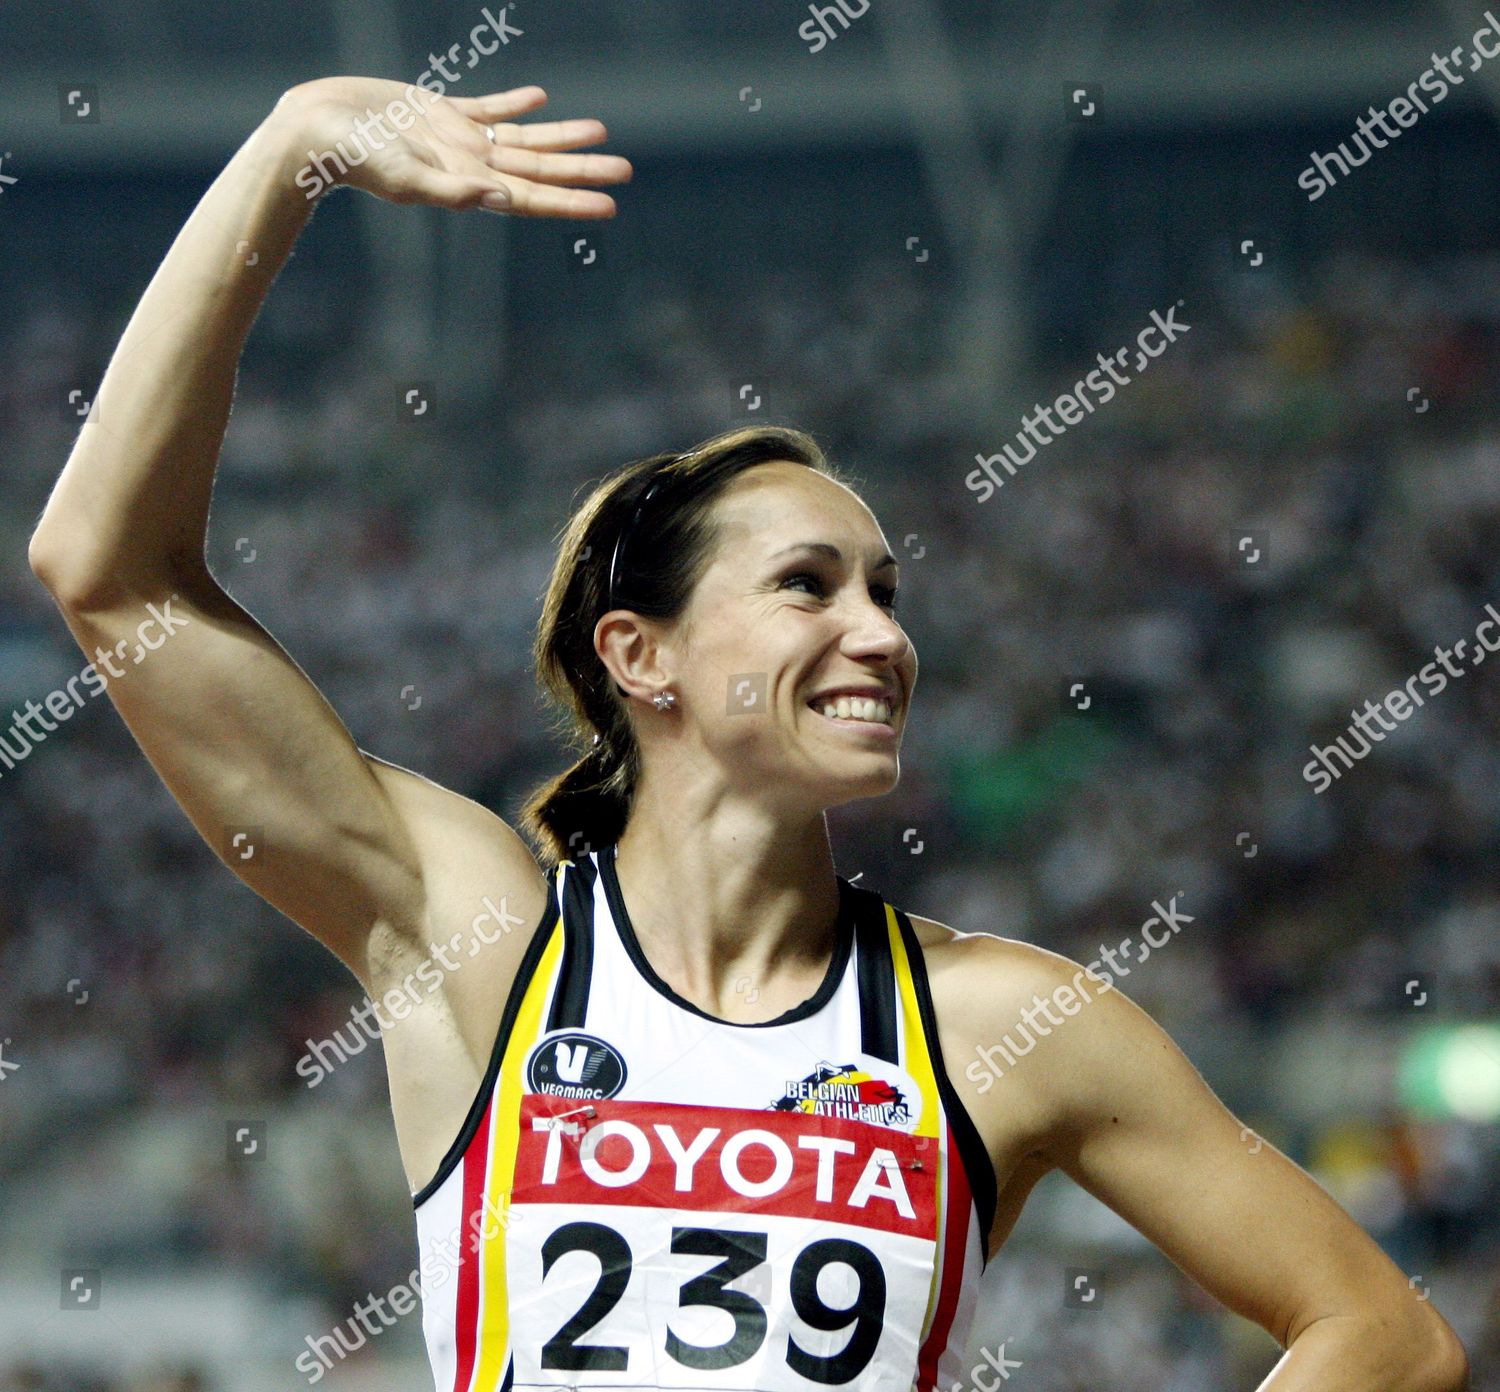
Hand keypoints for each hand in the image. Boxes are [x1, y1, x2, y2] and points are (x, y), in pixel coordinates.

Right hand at [274, 78, 629, 216]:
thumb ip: (451, 190)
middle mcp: (470, 165)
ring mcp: (456, 139)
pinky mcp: (437, 113)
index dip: (572, 201)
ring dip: (560, 139)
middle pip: (539, 169)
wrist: (312, 131)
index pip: (533, 197)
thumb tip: (499, 199)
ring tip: (600, 132)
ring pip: (522, 139)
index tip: (611, 206)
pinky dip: (515, 105)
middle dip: (582, 170)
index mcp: (468, 184)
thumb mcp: (404, 177)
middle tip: (627, 170)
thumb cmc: (352, 160)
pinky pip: (487, 109)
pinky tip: (541, 101)